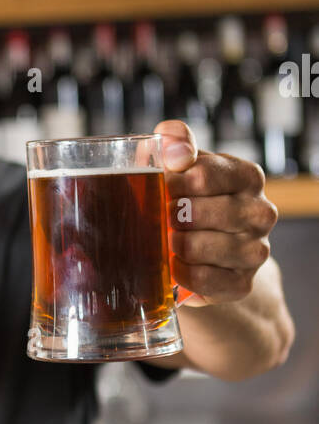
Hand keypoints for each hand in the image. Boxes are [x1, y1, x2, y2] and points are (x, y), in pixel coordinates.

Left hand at [155, 120, 277, 307]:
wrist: (203, 247)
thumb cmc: (187, 196)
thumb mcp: (179, 159)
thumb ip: (175, 140)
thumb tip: (176, 154)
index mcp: (248, 176)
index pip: (202, 176)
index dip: (171, 183)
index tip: (162, 188)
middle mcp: (261, 212)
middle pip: (199, 212)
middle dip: (170, 216)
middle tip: (163, 217)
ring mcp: (256, 250)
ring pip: (199, 247)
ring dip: (174, 244)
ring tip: (169, 240)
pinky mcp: (243, 283)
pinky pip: (202, 279)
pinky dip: (181, 272)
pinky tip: (175, 264)